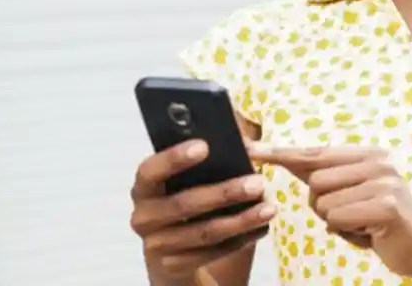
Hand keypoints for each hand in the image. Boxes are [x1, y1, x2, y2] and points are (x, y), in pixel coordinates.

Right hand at [130, 140, 276, 283]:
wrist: (169, 251)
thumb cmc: (182, 202)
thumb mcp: (182, 182)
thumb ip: (202, 164)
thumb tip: (242, 145)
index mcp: (143, 188)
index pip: (150, 170)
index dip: (174, 158)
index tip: (204, 146)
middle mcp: (143, 217)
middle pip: (184, 204)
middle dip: (225, 193)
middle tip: (257, 183)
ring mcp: (156, 245)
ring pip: (204, 232)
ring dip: (241, 220)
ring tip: (268, 208)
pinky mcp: (174, 267)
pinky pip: (212, 253)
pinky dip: (240, 240)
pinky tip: (260, 228)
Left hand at [250, 144, 411, 279]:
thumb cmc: (383, 224)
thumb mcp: (354, 194)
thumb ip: (326, 177)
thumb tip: (287, 158)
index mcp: (368, 155)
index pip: (314, 152)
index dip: (281, 152)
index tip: (251, 148)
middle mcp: (377, 162)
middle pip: (314, 181)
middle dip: (323, 206)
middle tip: (353, 216)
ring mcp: (383, 182)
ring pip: (323, 202)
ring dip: (336, 221)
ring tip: (364, 224)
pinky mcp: (386, 205)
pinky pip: (337, 219)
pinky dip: (347, 232)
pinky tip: (371, 233)